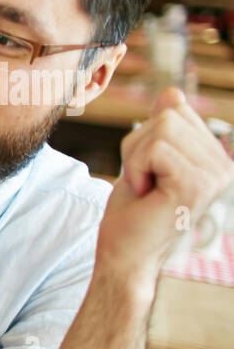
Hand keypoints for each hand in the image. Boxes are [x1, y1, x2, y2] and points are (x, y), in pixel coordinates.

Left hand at [97, 88, 233, 294]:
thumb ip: (162, 128)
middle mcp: (224, 165)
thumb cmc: (132, 214)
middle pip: (170, 115)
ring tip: (145, 188)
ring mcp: (215, 174)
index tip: (147, 171)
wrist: (124, 256)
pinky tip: (145, 193)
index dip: (145, 137)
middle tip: (143, 181)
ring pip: (162, 128)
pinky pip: (155, 148)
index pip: (176, 109)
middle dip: (139, 145)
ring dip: (136, 158)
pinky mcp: (197, 184)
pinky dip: (136, 168)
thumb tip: (173, 92)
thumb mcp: (144, 159)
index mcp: (214, 157)